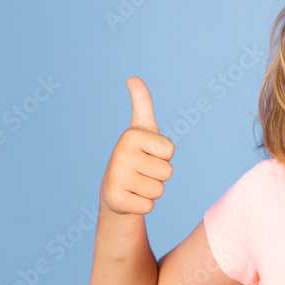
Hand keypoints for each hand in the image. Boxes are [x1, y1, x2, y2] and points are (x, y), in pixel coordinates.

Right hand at [99, 77, 175, 216]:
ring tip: (136, 183)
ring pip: (159, 190)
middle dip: (159, 174)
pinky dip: (143, 204)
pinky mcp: (117, 200)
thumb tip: (133, 78)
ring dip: (152, 190)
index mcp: (132, 136)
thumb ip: (142, 103)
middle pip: (167, 171)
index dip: (163, 155)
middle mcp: (121, 155)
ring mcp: (117, 178)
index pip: (170, 151)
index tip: (148, 154)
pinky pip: (149, 206)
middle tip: (142, 171)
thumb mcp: (142, 128)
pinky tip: (131, 197)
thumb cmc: (135, 155)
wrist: (114, 189)